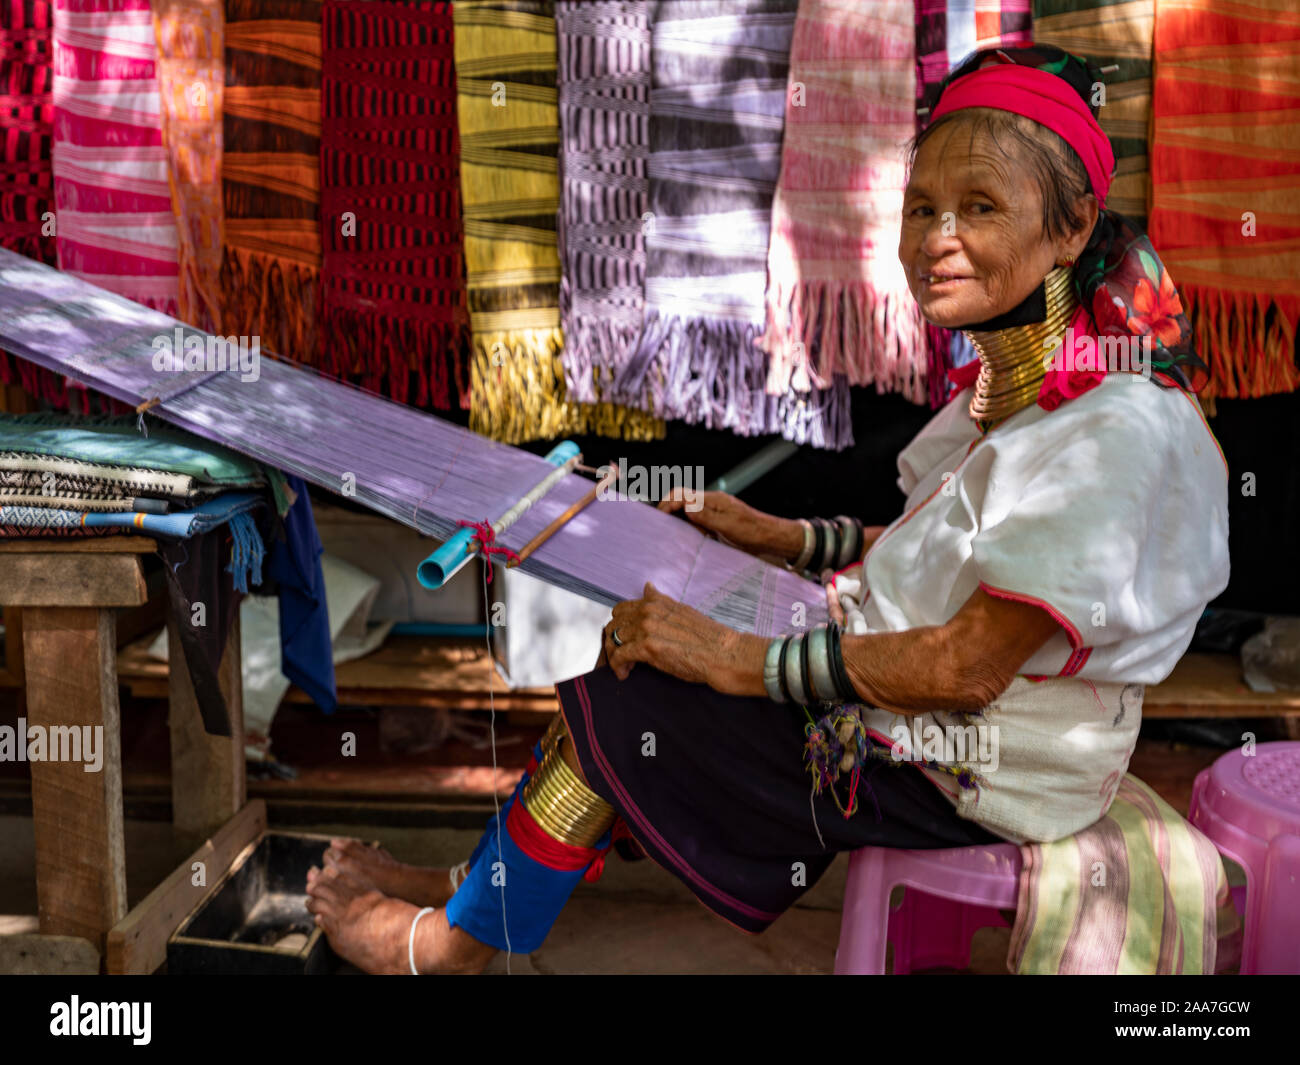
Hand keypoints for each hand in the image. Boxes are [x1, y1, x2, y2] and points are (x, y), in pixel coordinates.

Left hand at [601, 582, 763, 696]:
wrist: (723, 653)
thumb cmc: (707, 637)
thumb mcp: (682, 610)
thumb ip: (660, 601)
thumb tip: (647, 586)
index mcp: (656, 602)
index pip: (621, 609)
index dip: (620, 626)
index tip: (625, 639)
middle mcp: (648, 611)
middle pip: (613, 625)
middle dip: (614, 641)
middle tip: (624, 656)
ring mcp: (646, 628)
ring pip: (613, 640)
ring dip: (615, 656)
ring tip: (625, 667)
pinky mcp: (647, 648)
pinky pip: (619, 656)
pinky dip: (617, 667)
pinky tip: (625, 674)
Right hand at [658, 489, 799, 560]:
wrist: (771, 537)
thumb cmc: (753, 532)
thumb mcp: (728, 526)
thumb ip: (707, 516)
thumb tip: (686, 508)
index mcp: (713, 500)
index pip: (682, 495)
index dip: (667, 504)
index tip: (658, 518)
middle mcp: (712, 502)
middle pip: (682, 499)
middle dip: (668, 508)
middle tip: (659, 525)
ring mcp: (714, 510)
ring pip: (688, 509)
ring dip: (678, 518)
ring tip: (671, 533)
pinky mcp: (717, 519)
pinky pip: (697, 518)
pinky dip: (689, 525)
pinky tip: (688, 537)